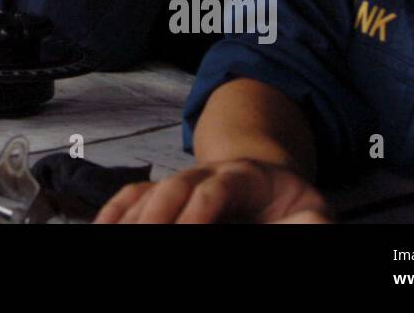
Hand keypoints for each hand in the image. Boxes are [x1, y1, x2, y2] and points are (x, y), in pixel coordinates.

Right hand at [93, 159, 330, 223]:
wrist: (266, 179)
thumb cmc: (289, 204)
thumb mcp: (312, 210)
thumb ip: (313, 224)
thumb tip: (310, 230)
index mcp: (242, 175)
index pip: (214, 189)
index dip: (199, 211)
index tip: (187, 233)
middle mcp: (204, 174)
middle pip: (172, 187)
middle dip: (155, 216)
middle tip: (144, 240)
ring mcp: (179, 181)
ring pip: (146, 193)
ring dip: (129, 218)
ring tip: (116, 239)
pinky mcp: (163, 194)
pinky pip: (130, 197)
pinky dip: (113, 213)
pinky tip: (100, 230)